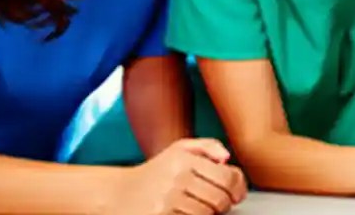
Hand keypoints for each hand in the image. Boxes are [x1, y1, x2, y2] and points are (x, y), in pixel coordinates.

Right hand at [97, 138, 246, 214]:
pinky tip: (187, 212)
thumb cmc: (154, 172)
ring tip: (202, 208)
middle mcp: (175, 178)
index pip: (228, 177)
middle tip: (221, 203)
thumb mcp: (179, 149)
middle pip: (220, 199)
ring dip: (209, 213)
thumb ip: (208, 147)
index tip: (238, 194)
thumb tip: (227, 159)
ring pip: (206, 213)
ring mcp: (166, 200)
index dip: (239, 188)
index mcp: (184, 160)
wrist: (116, 194)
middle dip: (225, 204)